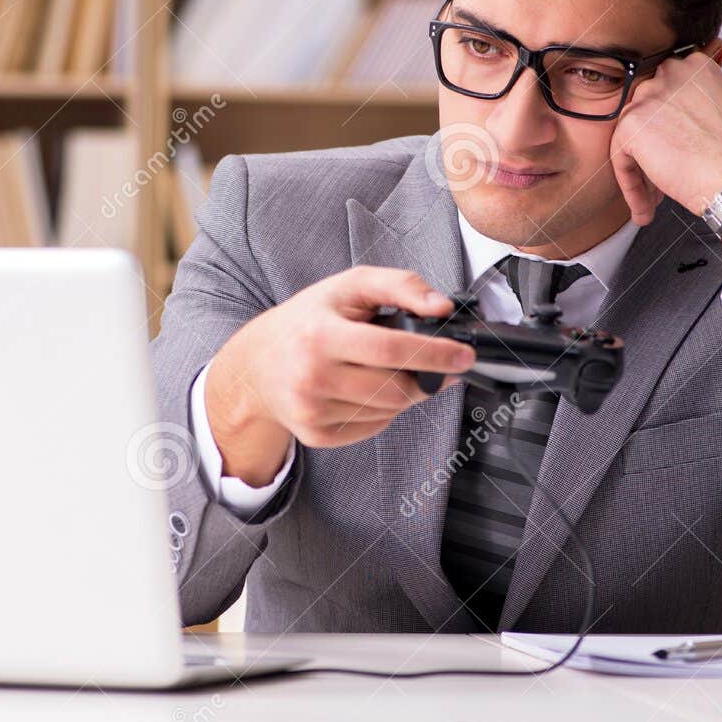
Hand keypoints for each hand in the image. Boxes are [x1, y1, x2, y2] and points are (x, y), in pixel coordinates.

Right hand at [205, 267, 475, 485]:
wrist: (257, 364)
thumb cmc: (308, 321)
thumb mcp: (348, 287)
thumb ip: (399, 285)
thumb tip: (441, 308)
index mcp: (321, 336)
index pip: (392, 349)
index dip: (436, 354)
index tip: (464, 356)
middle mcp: (313, 378)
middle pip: (396, 389)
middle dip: (427, 378)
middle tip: (440, 365)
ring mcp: (312, 411)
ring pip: (389, 410)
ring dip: (404, 392)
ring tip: (388, 369)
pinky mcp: (316, 436)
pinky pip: (373, 427)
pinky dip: (383, 410)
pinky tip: (366, 388)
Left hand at [610, 49, 721, 297]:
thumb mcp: (718, 112)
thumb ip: (690, 106)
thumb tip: (662, 126)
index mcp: (695, 65)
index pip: (665, 95)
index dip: (666, 129)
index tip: (677, 153)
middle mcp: (670, 72)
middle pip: (645, 114)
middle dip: (651, 149)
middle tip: (663, 181)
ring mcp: (648, 96)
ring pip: (631, 138)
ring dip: (641, 171)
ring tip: (655, 200)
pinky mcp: (631, 124)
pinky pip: (621, 159)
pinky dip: (631, 188)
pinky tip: (646, 211)